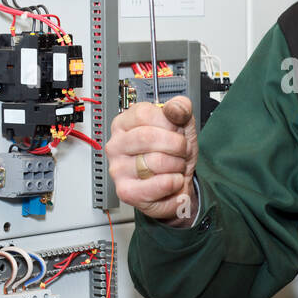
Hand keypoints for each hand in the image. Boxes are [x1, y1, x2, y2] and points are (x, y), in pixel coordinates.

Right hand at [105, 96, 199, 224]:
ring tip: (174, 166)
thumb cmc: (172, 154)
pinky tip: (171, 180)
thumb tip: (177, 106)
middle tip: (180, 151)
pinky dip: (175, 182)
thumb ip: (181, 109)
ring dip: (177, 165)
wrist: (176, 184)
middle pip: (148, 137)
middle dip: (176, 145)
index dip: (168, 122)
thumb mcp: (181, 126)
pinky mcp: (126, 191)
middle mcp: (116, 145)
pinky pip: (160, 184)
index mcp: (124, 124)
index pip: (143, 114)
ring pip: (156, 161)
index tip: (175, 130)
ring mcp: (118, 169)